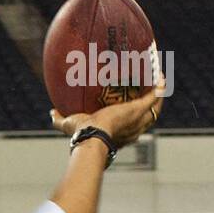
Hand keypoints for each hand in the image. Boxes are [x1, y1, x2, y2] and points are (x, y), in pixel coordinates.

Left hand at [50, 76, 165, 149]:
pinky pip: (154, 96)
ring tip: (159, 79)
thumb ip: (60, 119)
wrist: (91, 137)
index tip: (132, 108)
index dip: (134, 119)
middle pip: (148, 118)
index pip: (131, 128)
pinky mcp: (139, 110)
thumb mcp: (70, 125)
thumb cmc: (81, 135)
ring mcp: (137, 120)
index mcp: (119, 135)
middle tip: (151, 90)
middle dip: (151, 105)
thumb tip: (52, 112)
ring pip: (155, 109)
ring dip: (159, 95)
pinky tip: (161, 75)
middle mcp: (132, 130)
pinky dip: (160, 87)